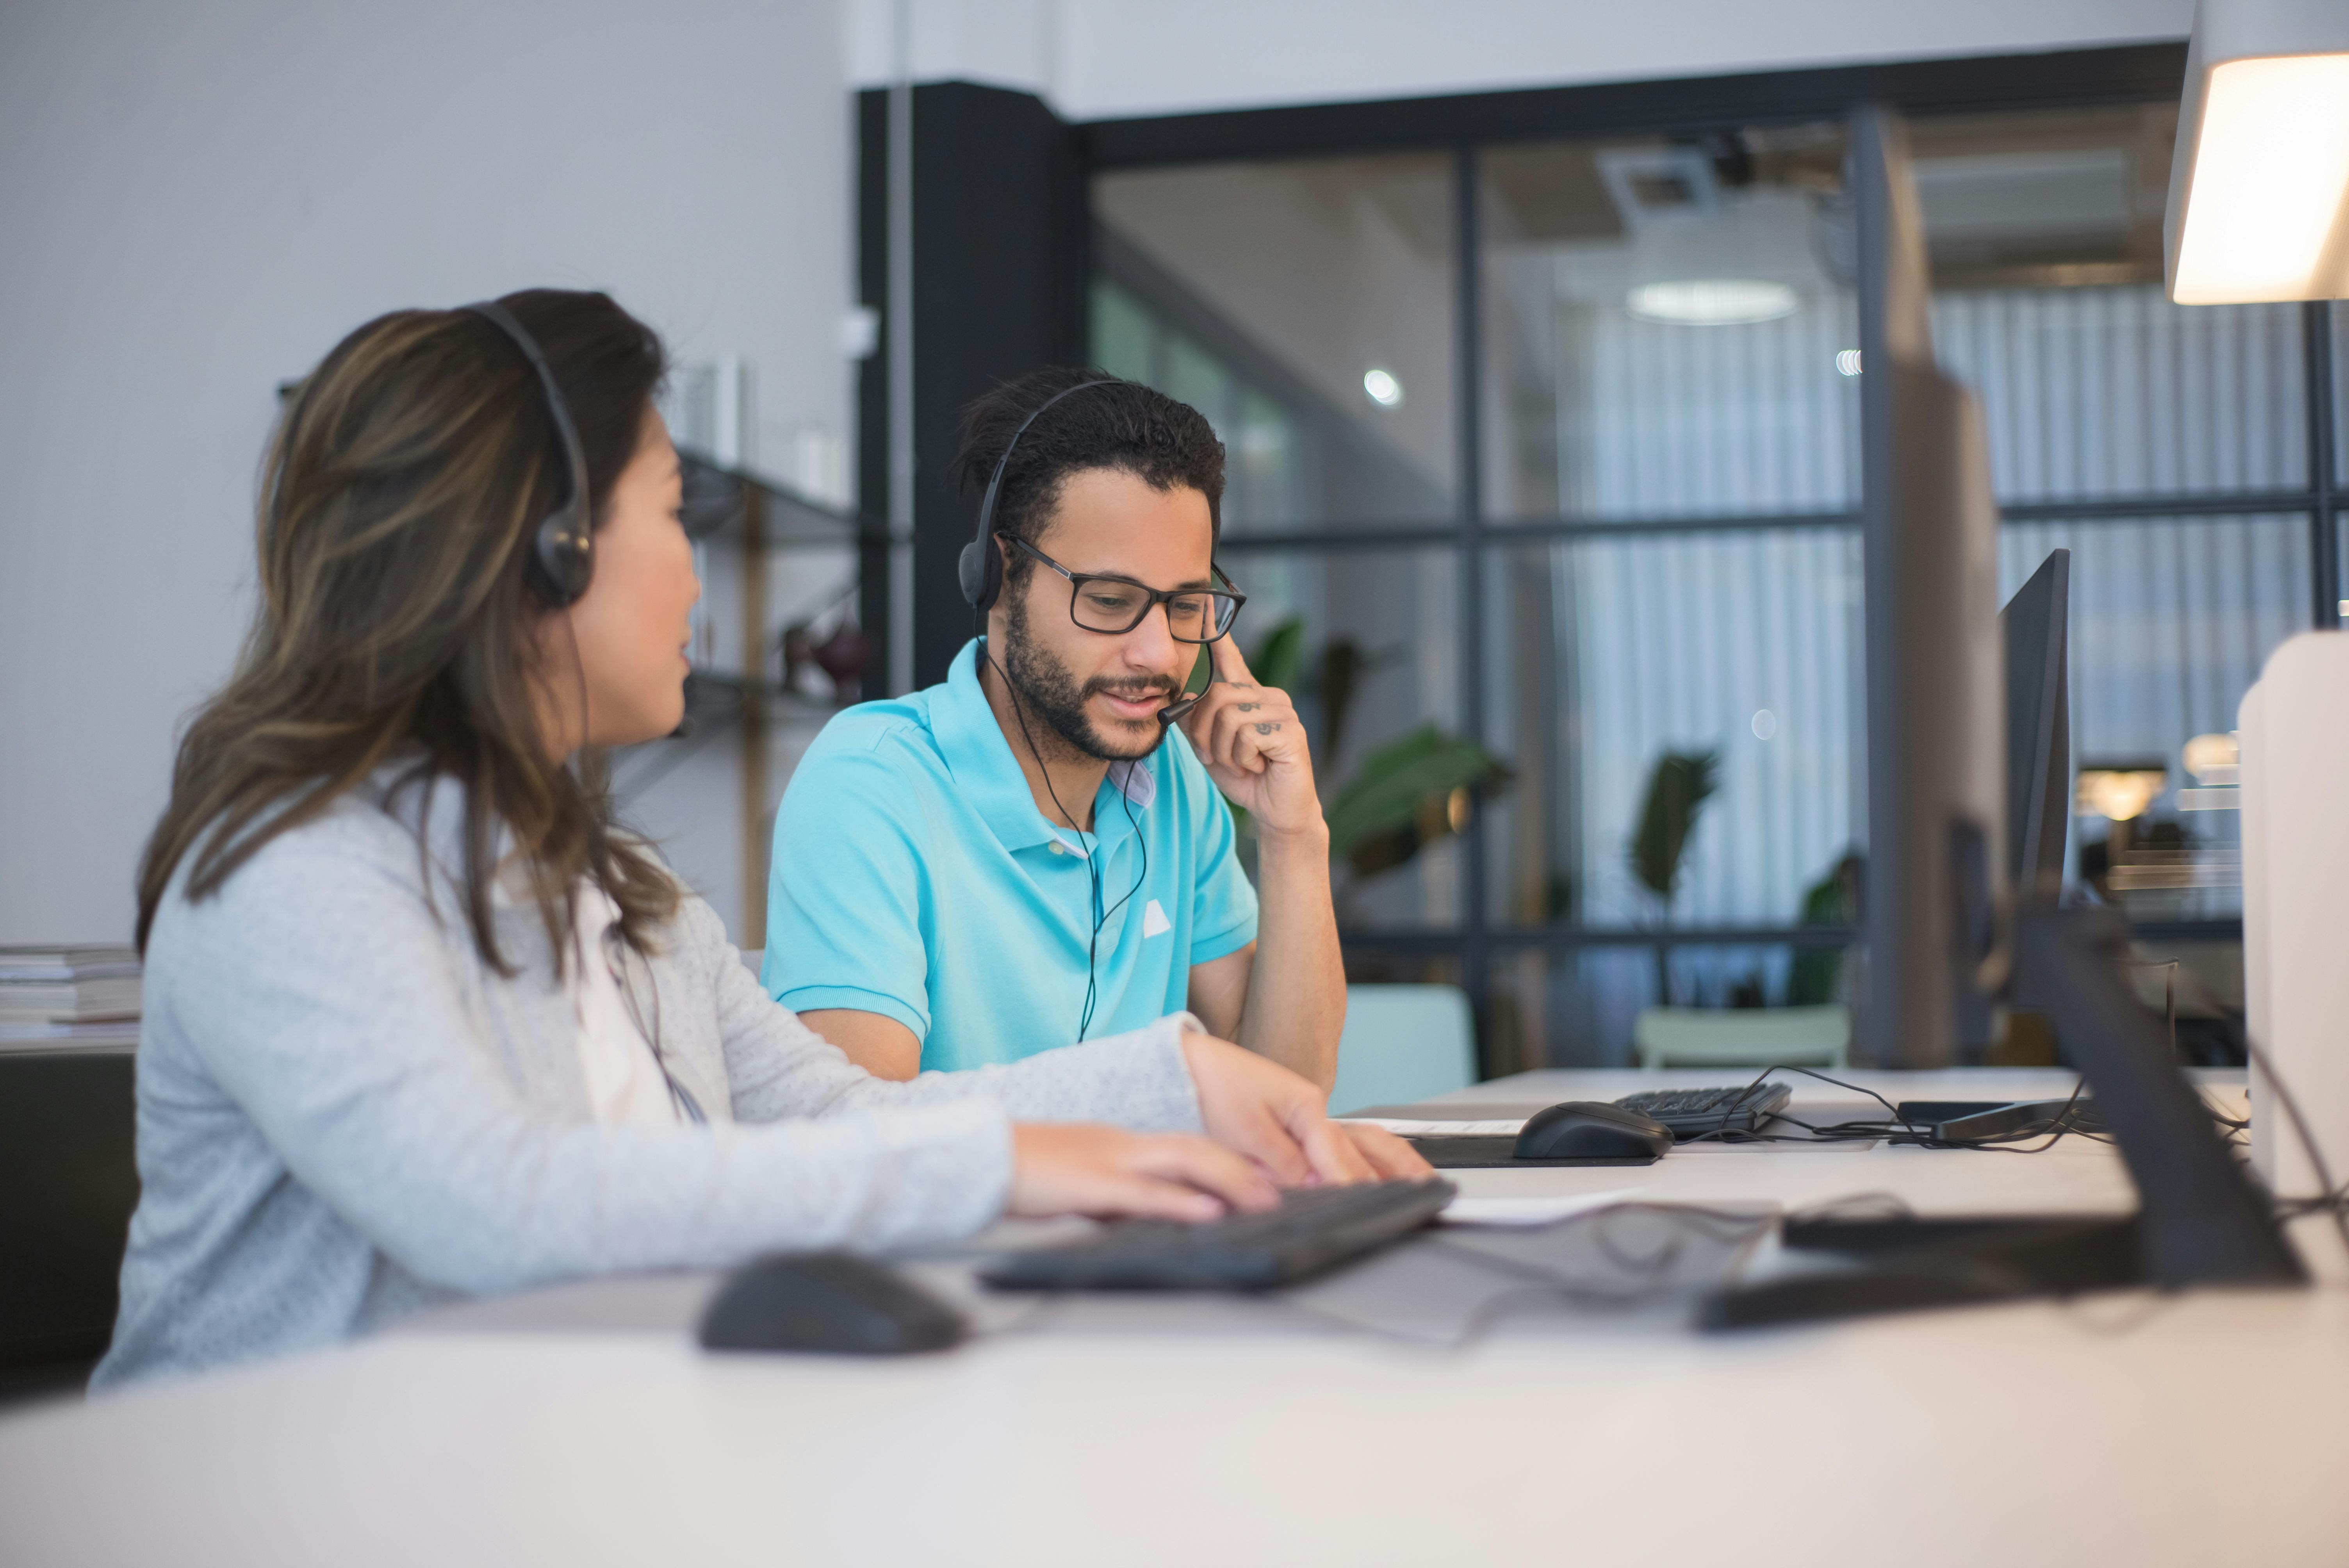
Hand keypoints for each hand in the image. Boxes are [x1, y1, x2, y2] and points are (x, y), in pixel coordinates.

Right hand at [1008, 1123, 1278, 1221]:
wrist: (980, 1157)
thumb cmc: (1029, 1175)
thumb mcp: (1084, 1183)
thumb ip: (1119, 1195)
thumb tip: (1154, 1215)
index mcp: (1122, 1146)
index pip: (1187, 1148)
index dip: (1230, 1162)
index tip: (1266, 1181)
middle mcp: (1124, 1146)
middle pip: (1197, 1149)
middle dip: (1244, 1169)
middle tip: (1283, 1192)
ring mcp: (1109, 1161)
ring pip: (1183, 1162)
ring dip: (1229, 1180)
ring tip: (1266, 1200)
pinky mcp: (1090, 1183)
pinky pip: (1143, 1192)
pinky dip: (1180, 1202)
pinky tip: (1208, 1212)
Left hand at [1178, 633, 1322, 840]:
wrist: (1275, 809)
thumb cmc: (1245, 776)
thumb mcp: (1210, 747)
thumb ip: (1195, 722)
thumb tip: (1180, 698)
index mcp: (1249, 696)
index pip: (1230, 658)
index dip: (1217, 632)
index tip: (1205, 600)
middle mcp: (1269, 696)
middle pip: (1217, 696)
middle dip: (1207, 734)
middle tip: (1218, 756)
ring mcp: (1283, 711)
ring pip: (1229, 717)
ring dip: (1226, 750)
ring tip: (1243, 763)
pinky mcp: (1291, 731)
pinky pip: (1247, 735)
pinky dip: (1244, 758)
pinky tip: (1259, 766)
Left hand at [1179, 1031, 1430, 1185]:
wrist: (1188, 1065)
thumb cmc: (1211, 1088)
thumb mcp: (1245, 1132)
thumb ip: (1283, 1163)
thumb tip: (1314, 1187)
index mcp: (1305, 1106)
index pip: (1337, 1154)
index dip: (1351, 1183)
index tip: (1367, 1204)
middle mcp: (1312, 1110)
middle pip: (1362, 1145)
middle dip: (1393, 1171)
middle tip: (1422, 1193)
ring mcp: (1306, 1117)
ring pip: (1359, 1142)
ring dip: (1388, 1163)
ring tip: (1418, 1183)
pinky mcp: (1294, 1126)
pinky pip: (1339, 1146)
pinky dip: (1362, 1161)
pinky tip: (1375, 1176)